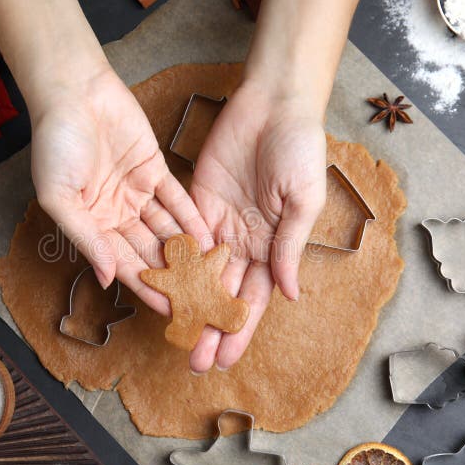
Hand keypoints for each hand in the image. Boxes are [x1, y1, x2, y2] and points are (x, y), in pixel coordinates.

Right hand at [31, 66, 210, 314]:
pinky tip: (207, 237)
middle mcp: (115, 213)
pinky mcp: (154, 169)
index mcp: (90, 224)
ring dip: (186, 250)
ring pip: (166, 228)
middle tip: (199, 297)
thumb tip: (104, 278)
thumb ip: (86, 238)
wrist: (73, 92)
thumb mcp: (60, 198)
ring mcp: (136, 191)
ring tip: (210, 271)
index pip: (123, 264)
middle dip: (172, 275)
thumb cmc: (55, 144)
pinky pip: (176, 198)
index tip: (169, 311)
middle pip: (149, 252)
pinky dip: (190, 217)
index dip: (146, 288)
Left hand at [189, 80, 326, 371]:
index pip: (253, 298)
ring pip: (199, 274)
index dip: (239, 329)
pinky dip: (173, 264)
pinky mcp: (196, 200)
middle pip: (222, 293)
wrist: (273, 103)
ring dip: (188, 305)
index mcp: (273, 245)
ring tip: (174, 336)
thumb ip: (289, 247)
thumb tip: (289, 296)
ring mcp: (218, 222)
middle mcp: (244, 240)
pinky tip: (161, 289)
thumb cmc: (301, 148)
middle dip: (210, 327)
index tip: (227, 358)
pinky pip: (182, 238)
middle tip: (194, 361)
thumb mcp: (303, 200)